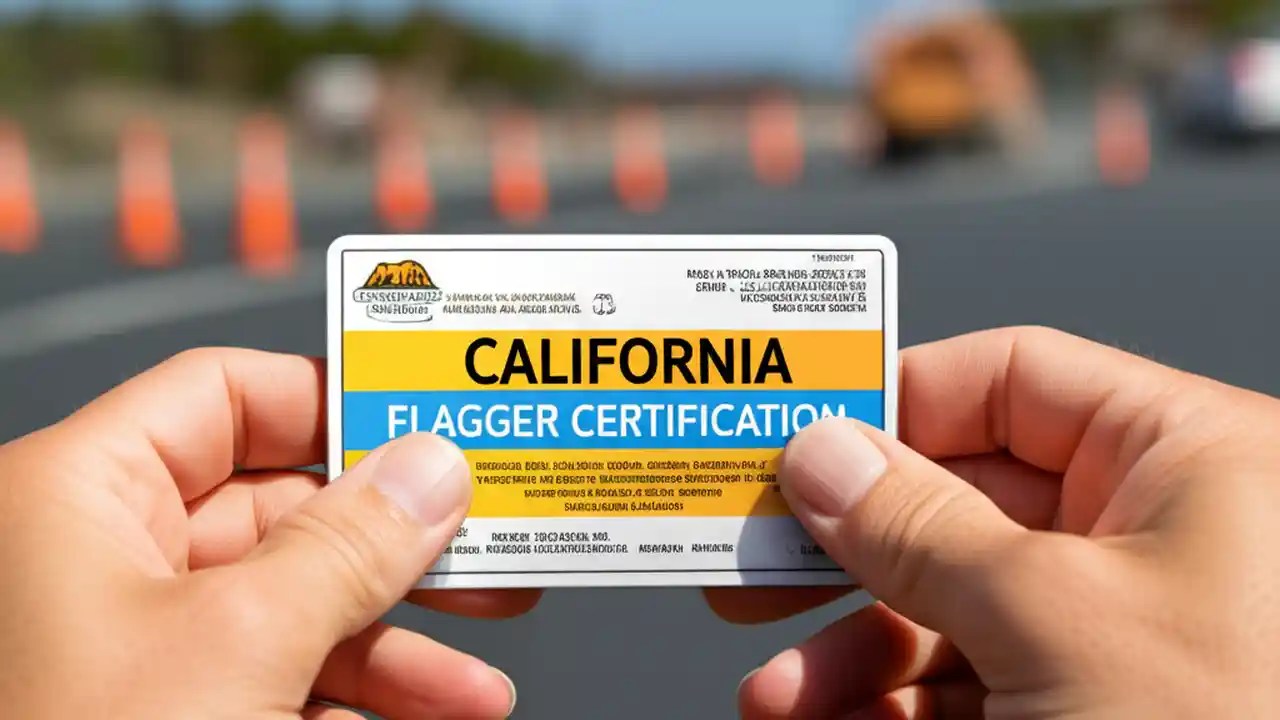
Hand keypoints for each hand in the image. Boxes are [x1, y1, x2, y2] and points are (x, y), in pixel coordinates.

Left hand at [0, 349, 539, 718]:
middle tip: (486, 546)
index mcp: (77, 499)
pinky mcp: (167, 713)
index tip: (432, 429)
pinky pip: (280, 677)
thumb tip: (429, 471)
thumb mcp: (242, 647)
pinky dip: (359, 696)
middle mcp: (99, 562)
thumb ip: (348, 547)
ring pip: (293, 606)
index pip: (223, 398)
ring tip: (479, 679)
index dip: (335, 404)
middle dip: (394, 547)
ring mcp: (134, 647)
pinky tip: (432, 718)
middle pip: (279, 511)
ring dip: (397, 642)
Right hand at [707, 327, 1279, 717]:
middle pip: (955, 503)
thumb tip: (823, 456)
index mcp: (1182, 461)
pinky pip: (968, 683)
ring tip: (779, 695)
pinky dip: (889, 705)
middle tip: (757, 565)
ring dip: (850, 652)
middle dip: (846, 554)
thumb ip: (922, 529)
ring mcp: (1115, 630)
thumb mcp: (1052, 617)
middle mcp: (1149, 535)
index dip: (891, 401)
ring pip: (947, 608)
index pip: (1010, 380)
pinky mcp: (1087, 705)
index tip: (793, 440)